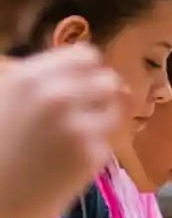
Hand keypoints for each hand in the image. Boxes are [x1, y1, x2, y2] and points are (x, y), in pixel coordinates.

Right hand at [0, 46, 124, 217]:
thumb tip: (69, 77)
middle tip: (86, 112)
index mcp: (30, 78)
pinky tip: (68, 161)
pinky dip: (94, 149)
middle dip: (100, 95)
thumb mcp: (2, 102)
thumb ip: (33, 85)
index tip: (83, 83)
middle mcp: (58, 97)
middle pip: (107, 81)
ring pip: (114, 112)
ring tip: (74, 138)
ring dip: (101, 121)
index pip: (86, 56)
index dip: (87, 71)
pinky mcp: (92, 158)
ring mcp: (79, 127)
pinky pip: (107, 142)